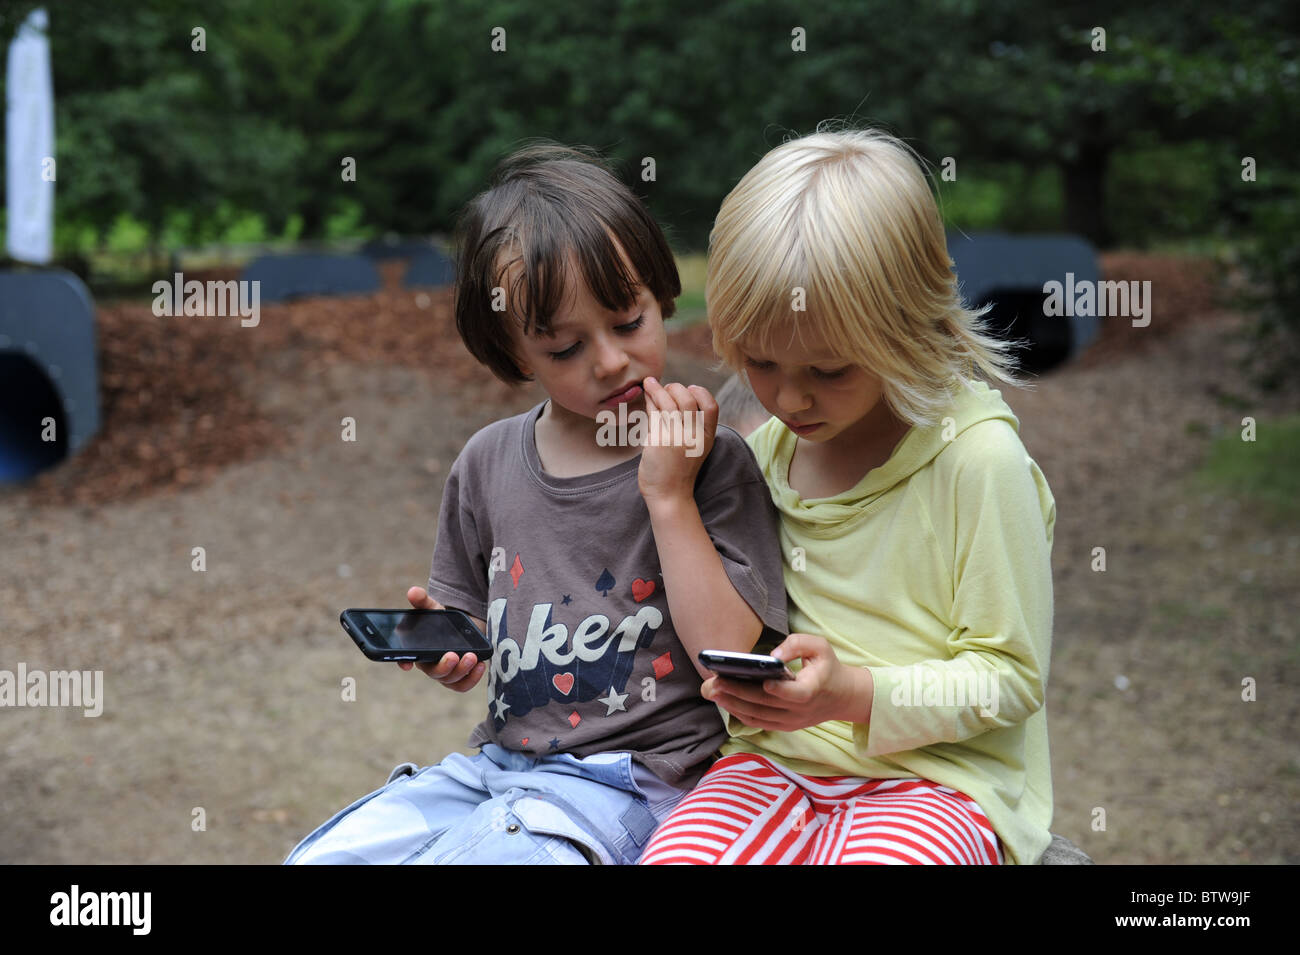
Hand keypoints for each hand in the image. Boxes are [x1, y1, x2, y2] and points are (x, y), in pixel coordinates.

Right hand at [397, 586, 485, 691]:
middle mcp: (429, 665)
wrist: (462, 629)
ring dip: (461, 670)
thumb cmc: (442, 621)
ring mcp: (445, 674)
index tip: (407, 665)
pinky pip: (463, 685)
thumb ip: (423, 601)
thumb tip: (413, 591)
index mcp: (418, 650)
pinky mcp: (460, 678)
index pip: (406, 658)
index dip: (403, 662)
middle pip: (433, 673)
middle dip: (444, 666)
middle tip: (454, 655)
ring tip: (472, 656)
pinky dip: (472, 678)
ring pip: (450, 680)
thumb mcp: (433, 608)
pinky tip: (481, 665)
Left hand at [636, 376, 717, 504]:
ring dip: (657, 389)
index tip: (690, 388)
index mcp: (706, 437)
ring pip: (667, 403)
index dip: (701, 393)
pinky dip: (649, 401)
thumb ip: (687, 424)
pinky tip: (646, 395)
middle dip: (675, 388)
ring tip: (649, 383)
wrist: (669, 495)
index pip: (711, 406)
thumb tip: (671, 396)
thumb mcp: (692, 447)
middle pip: (687, 400)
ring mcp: (676, 438)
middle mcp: (693, 436)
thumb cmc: (678, 470)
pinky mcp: (659, 442)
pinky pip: (654, 414)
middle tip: (665, 387)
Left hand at [702, 633, 873, 730]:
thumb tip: (773, 655)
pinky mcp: (783, 726)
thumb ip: (798, 644)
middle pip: (766, 704)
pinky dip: (739, 713)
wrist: (841, 696)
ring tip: (711, 691)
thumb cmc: (826, 666)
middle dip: (737, 693)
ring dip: (732, 705)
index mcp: (813, 689)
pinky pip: (758, 722)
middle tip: (714, 683)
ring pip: (758, 716)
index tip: (763, 681)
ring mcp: (791, 721)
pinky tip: (723, 700)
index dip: (779, 690)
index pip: (796, 694)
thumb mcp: (820, 646)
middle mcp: (801, 710)